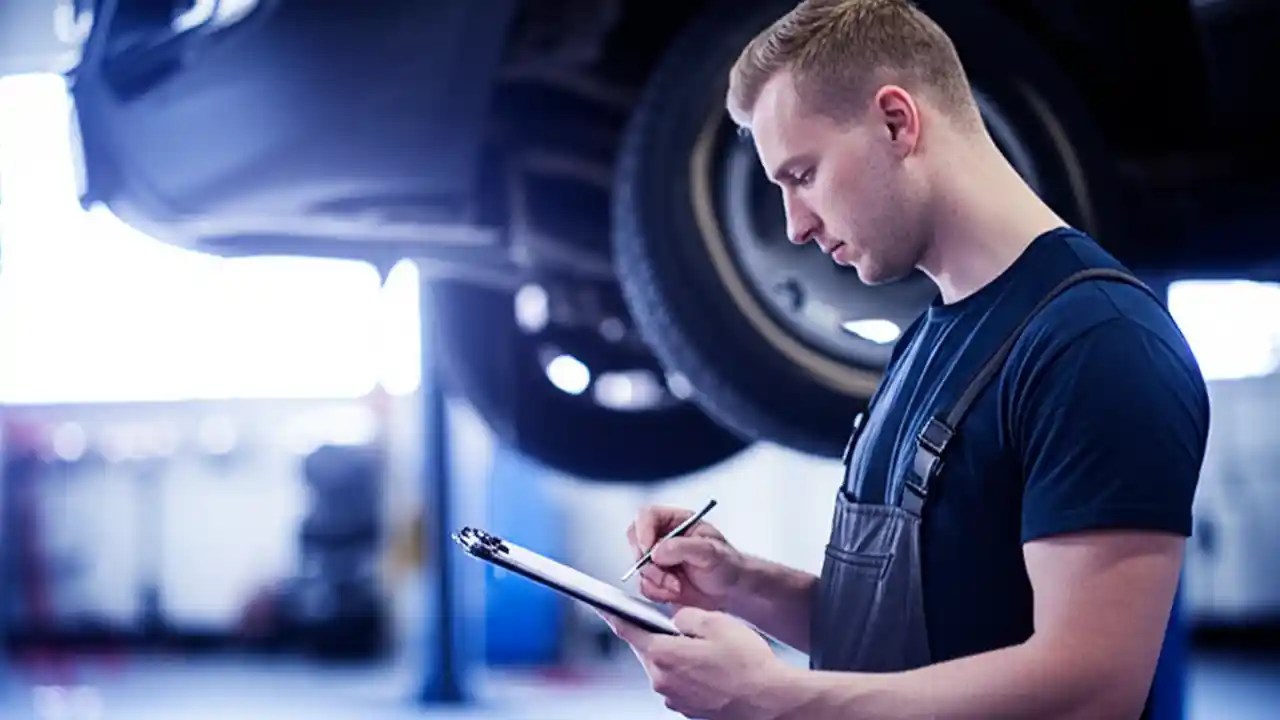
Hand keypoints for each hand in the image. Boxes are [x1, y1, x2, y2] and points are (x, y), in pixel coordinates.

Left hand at [600, 607, 789, 718]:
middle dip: (658, 634)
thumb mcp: (715, 621)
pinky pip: (679, 682)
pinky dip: (689, 671)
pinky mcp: (687, 709)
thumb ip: (684, 616)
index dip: (612, 614)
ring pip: (665, 666)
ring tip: (707, 649)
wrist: (770, 702)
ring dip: (676, 654)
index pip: (627, 629)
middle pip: (647, 649)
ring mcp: (674, 699)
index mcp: (662, 655)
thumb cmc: (747, 663)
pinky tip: (712, 666)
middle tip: (681, 625)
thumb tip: (675, 622)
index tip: (600, 606)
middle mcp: (661, 681)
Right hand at [627, 505, 743, 610]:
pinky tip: (676, 593)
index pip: (647, 516)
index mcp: (676, 521)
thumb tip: (656, 551)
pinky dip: (658, 593)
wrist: (733, 591)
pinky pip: (644, 586)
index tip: (648, 550)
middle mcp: (663, 537)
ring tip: (678, 586)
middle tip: (666, 574)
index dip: (643, 531)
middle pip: (636, 541)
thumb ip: (683, 548)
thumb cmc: (727, 564)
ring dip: (657, 581)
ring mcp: (658, 560)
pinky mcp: (656, 580)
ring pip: (639, 568)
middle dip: (649, 563)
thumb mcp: (710, 552)